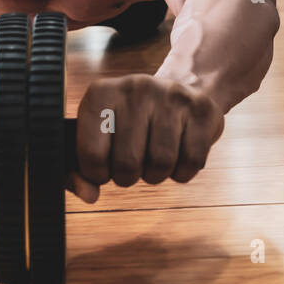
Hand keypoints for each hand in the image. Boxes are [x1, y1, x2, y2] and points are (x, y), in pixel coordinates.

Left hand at [69, 75, 224, 202]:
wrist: (183, 87)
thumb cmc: (133, 120)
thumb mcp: (100, 134)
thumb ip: (81, 170)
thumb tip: (89, 196)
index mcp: (100, 94)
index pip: (91, 154)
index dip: (97, 173)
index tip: (105, 166)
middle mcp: (134, 89)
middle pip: (127, 164)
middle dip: (129, 176)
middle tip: (133, 162)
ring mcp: (170, 96)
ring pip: (161, 165)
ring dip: (157, 174)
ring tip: (155, 155)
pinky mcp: (201, 110)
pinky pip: (191, 163)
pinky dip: (182, 171)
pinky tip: (178, 151)